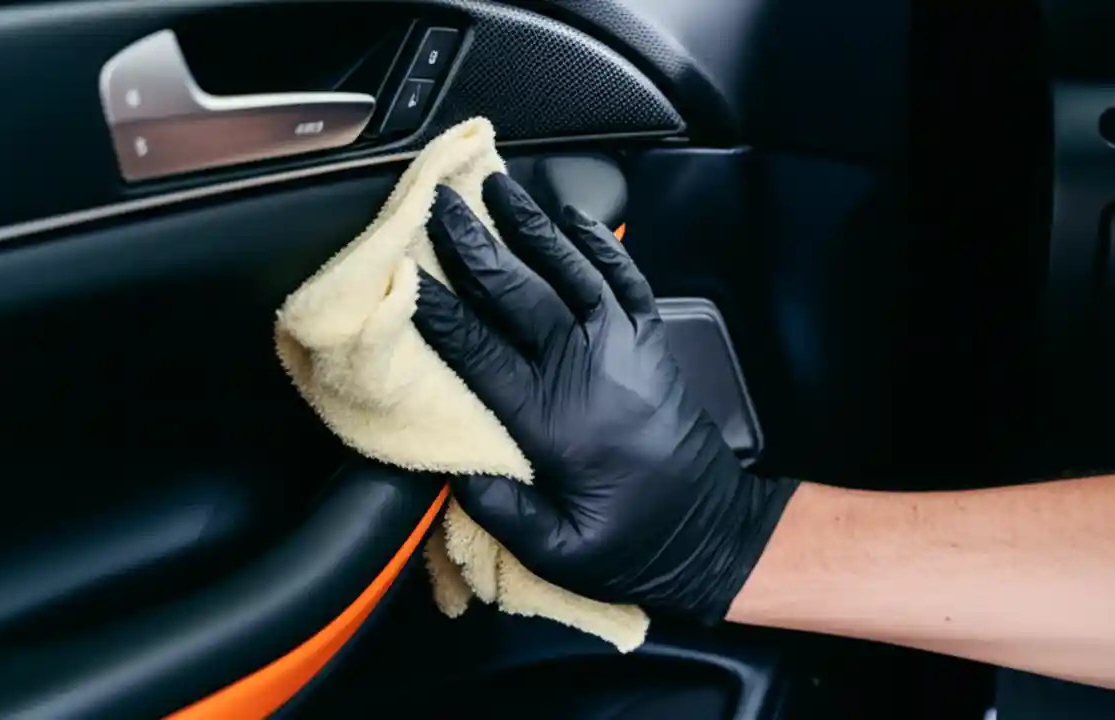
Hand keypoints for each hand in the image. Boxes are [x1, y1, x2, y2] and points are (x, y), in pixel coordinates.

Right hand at [413, 173, 797, 621]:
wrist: (712, 533)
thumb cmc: (633, 544)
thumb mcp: (560, 553)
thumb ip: (504, 513)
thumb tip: (458, 470)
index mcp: (550, 419)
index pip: (479, 351)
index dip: (437, 311)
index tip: (402, 277)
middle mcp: (584, 369)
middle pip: (517, 294)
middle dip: (474, 246)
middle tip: (439, 205)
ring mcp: (623, 346)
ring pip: (568, 269)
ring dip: (528, 226)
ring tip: (495, 186)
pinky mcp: (650, 340)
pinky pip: (623, 275)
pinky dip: (597, 240)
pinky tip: (570, 214)